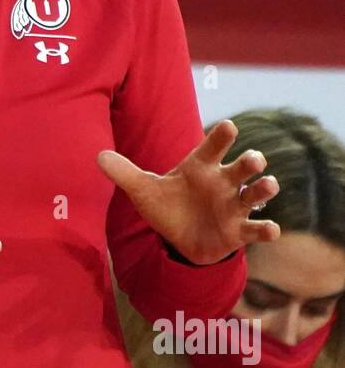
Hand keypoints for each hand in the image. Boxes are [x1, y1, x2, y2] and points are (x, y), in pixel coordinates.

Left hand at [96, 118, 280, 264]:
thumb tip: (97, 156)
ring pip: (257, 193)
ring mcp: (234, 206)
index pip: (214, 146)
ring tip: (268, 185)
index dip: (222, 136)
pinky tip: (270, 229)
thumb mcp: (143, 190)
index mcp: (201, 167)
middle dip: (251, 161)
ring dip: (265, 188)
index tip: (229, 127)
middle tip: (252, 160)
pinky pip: (257, 228)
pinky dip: (267, 229)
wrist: (180, 239)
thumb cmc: (167, 206)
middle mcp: (223, 182)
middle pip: (243, 166)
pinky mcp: (239, 231)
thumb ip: (124, 173)